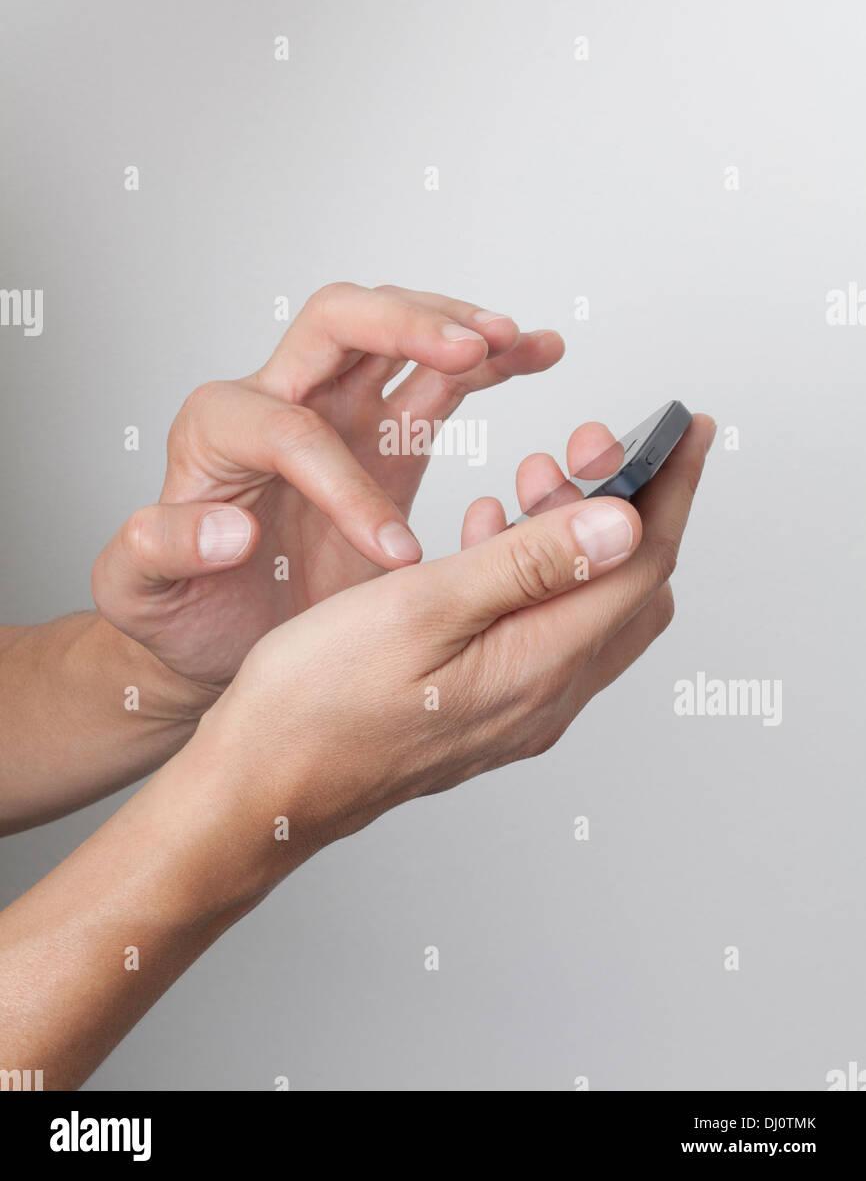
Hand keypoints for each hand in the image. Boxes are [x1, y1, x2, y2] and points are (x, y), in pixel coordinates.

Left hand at [91, 284, 563, 687]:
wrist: (217, 632)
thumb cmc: (180, 610)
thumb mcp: (139, 592)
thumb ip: (162, 552)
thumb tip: (228, 526)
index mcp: (217, 430)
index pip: (291, 429)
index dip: (346, 486)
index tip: (393, 555)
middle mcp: (278, 400)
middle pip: (340, 320)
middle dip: (406, 325)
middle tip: (470, 346)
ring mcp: (337, 412)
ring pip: (397, 334)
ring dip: (457, 329)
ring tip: (519, 341)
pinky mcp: (385, 438)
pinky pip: (438, 381)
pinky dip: (487, 363)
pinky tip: (533, 354)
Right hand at [182, 415, 714, 894]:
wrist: (261, 788)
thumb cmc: (316, 703)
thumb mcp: (422, 611)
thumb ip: (528, 564)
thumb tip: (623, 523)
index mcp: (538, 666)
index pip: (641, 563)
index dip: (671, 487)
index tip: (687, 427)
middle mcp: (542, 695)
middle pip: (627, 586)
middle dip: (630, 504)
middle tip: (593, 442)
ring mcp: (514, 708)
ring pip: (584, 606)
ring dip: (577, 532)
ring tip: (536, 473)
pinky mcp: (481, 707)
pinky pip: (540, 628)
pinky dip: (534, 569)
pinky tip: (489, 531)